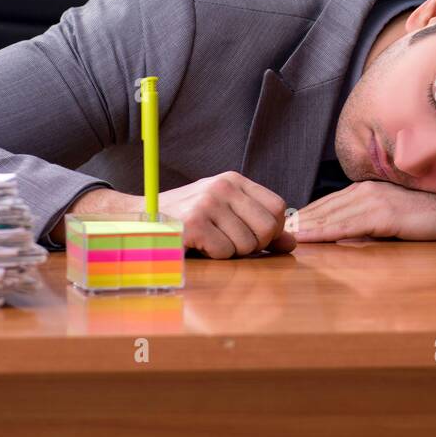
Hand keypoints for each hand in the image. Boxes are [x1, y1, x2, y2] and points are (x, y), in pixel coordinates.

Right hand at [159, 172, 293, 258]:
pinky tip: (199, 245)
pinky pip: (225, 252)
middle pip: (268, 226)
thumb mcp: (226, 214)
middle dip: (256, 244)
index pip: (278, 206)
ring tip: (211, 241)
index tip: (254, 235)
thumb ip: (259, 225)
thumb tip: (292, 243)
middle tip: (232, 243)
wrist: (142, 220)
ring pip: (248, 244)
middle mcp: (222, 187)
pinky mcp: (194, 224)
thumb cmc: (189, 218)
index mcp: (234, 180)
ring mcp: (207, 204)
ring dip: (232, 252)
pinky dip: (215, 256)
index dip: (272, 228)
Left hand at [288, 180, 435, 242]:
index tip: (283, 226)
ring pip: (330, 214)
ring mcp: (377, 200)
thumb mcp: (398, 215)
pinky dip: (324, 231)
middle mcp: (368, 190)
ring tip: (279, 235)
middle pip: (323, 207)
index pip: (328, 203)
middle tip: (270, 232)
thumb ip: (373, 220)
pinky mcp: (388, 215)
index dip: (304, 215)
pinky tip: (307, 237)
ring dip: (304, 225)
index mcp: (369, 188)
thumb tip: (349, 232)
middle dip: (297, 220)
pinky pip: (349, 224)